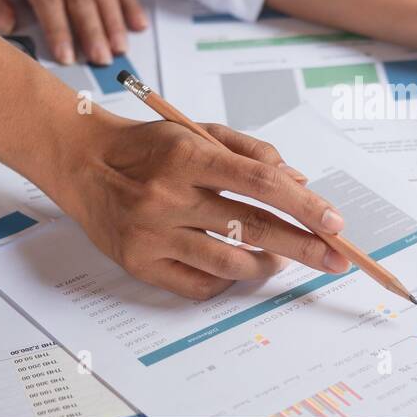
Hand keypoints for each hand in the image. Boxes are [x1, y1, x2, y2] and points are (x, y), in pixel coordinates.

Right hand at [57, 115, 351, 299]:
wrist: (82, 162)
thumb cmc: (149, 146)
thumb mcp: (198, 131)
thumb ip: (251, 152)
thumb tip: (298, 183)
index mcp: (188, 156)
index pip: (260, 183)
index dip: (304, 206)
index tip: (334, 222)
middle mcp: (168, 197)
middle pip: (252, 227)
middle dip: (303, 245)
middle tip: (334, 257)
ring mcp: (152, 235)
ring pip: (229, 263)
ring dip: (268, 265)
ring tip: (285, 259)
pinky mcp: (139, 264)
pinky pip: (198, 285)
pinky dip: (228, 281)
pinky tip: (241, 267)